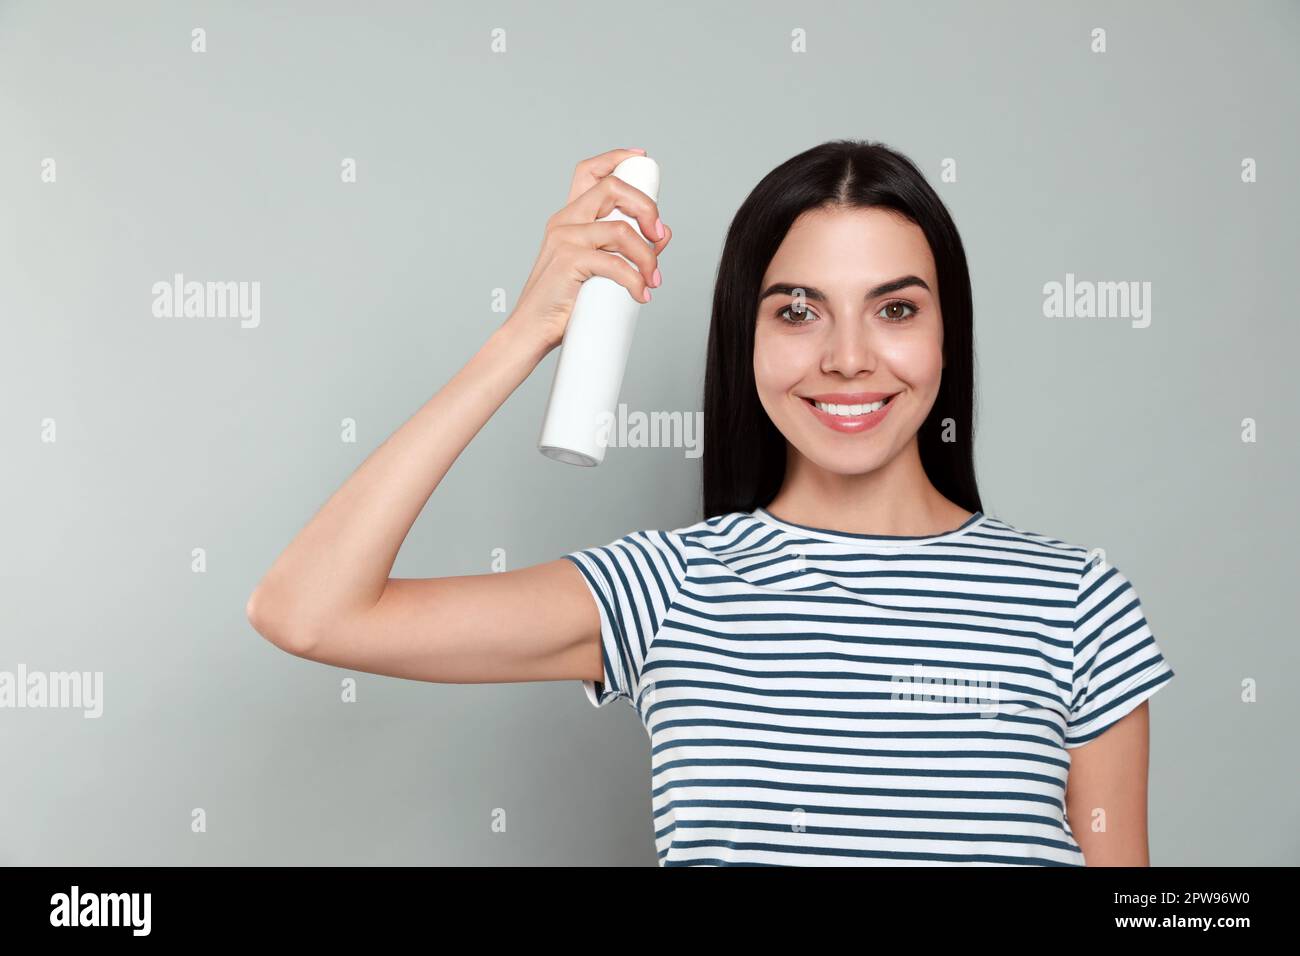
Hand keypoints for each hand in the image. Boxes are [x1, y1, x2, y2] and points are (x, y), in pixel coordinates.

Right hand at [504, 147, 670, 352]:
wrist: (530, 331)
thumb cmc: (562, 304)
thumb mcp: (599, 270)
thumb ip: (627, 248)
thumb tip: (663, 233)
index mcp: (569, 218)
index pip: (589, 172)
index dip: (617, 158)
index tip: (641, 158)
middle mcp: (564, 220)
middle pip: (612, 188)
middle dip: (646, 206)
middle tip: (659, 235)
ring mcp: (565, 238)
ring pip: (621, 230)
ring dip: (647, 256)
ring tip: (653, 280)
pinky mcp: (568, 260)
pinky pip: (615, 263)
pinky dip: (635, 281)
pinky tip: (641, 296)